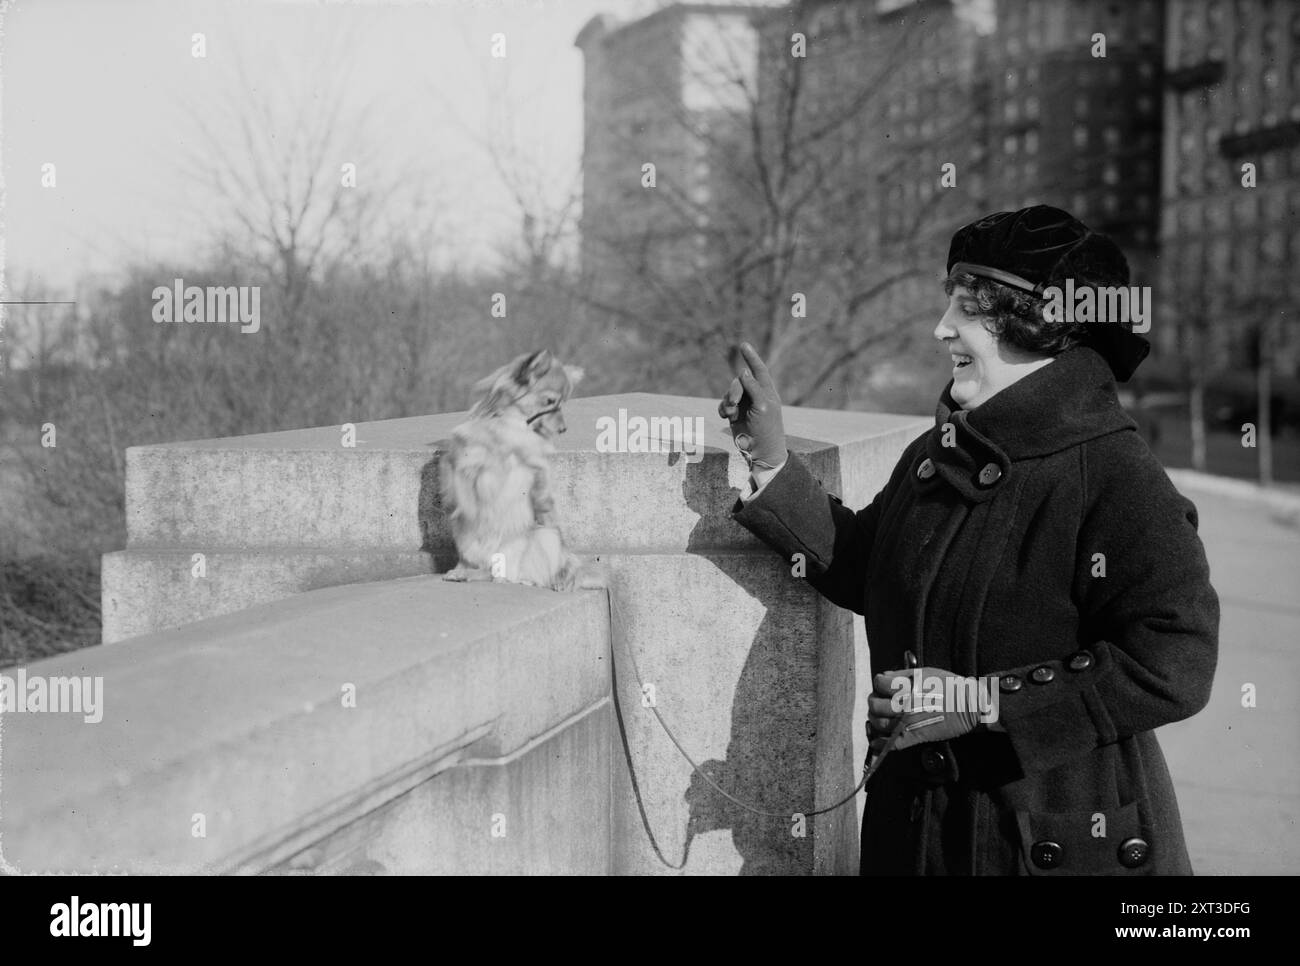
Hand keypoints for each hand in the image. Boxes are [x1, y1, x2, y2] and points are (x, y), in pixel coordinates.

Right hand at [718, 342, 787, 469]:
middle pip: (739, 382)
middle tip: (733, 403)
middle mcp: (755, 396)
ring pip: (729, 393)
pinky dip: (723, 409)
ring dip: (728, 402)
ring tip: (731, 415)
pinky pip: (724, 405)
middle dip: (734, 391)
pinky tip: (726, 418)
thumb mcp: (763, 406)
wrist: (761, 451)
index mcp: (767, 392)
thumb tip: (744, 371)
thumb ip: (753, 388)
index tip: (743, 345)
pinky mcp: (735, 415)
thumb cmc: (767, 429)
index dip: (751, 357)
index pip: (759, 370)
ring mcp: (744, 405)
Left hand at [867, 666, 994, 751]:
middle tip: (880, 702)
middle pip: (874, 704)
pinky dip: (880, 744)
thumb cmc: (950, 685)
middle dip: (874, 702)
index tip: (883, 686)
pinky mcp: (915, 737)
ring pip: (879, 723)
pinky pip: (891, 744)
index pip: (878, 683)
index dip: (879, 684)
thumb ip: (902, 674)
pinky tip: (876, 741)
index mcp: (906, 687)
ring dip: (874, 721)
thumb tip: (885, 675)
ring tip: (879, 718)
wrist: (970, 704)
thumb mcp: (925, 672)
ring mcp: (908, 722)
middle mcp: (904, 704)